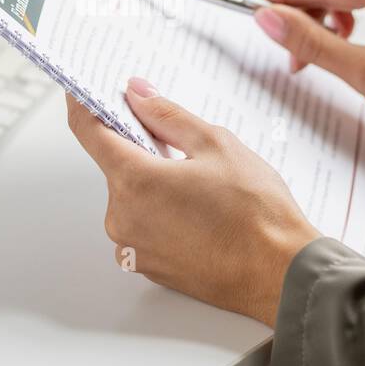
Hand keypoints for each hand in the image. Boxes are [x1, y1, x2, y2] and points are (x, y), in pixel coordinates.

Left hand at [66, 79, 318, 326]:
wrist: (281, 275)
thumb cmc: (257, 215)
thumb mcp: (216, 144)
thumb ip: (167, 116)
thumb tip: (137, 94)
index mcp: (134, 180)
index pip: (88, 131)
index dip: (84, 104)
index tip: (82, 91)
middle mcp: (122, 217)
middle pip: (117, 167)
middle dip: (142, 151)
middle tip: (184, 149)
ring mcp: (133, 247)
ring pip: (132, 199)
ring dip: (155, 186)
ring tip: (204, 190)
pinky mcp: (148, 268)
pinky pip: (143, 228)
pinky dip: (162, 215)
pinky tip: (200, 216)